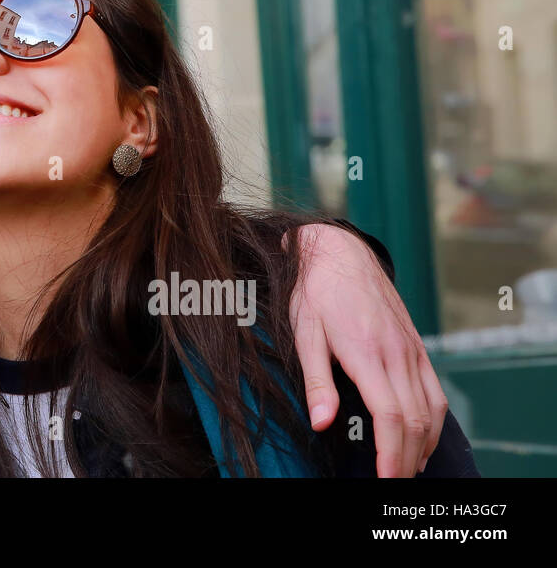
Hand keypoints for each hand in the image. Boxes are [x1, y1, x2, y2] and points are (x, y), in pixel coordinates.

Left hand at [287, 223, 447, 477]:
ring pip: (431, 409)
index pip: (390, 416)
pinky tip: (423, 437)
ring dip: (423, 445)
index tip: (385, 479)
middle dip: (406, 459)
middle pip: (415, 420)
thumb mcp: (304, 333)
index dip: (391, 454)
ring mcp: (411, 349)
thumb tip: (321, 422)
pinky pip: (434, 391)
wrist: (339, 253)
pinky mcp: (416, 346)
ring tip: (406, 470)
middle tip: (392, 485)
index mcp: (367, 352)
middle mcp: (397, 354)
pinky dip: (434, 421)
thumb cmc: (315, 292)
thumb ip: (316, 380)